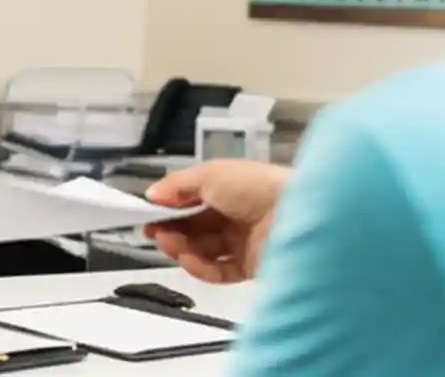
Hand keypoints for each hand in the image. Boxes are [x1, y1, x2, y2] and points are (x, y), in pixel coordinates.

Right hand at [144, 160, 291, 283]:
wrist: (297, 214)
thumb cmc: (259, 185)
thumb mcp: (210, 173)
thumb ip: (177, 184)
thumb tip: (153, 194)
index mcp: (228, 189)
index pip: (191, 202)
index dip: (168, 208)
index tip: (148, 213)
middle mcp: (236, 215)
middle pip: (194, 228)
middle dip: (170, 229)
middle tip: (153, 231)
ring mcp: (243, 242)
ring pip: (202, 251)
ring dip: (181, 248)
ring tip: (168, 243)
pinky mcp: (249, 266)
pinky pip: (217, 271)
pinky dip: (199, 267)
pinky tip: (188, 259)